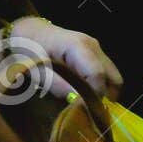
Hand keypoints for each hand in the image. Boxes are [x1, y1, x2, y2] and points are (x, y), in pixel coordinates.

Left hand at [8, 17, 122, 102]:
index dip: (93, 95)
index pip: (97, 75)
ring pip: (112, 76)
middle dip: (104, 96)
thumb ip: (57, 86)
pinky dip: (100, 85)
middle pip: (113, 76)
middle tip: (88, 109)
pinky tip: (85, 91)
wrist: (30, 32)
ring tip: (85, 101)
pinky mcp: (95, 52)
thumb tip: (79, 102)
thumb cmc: (29, 51)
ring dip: (102, 91)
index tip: (83, 109)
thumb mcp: (36, 71)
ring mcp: (96, 47)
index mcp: (77, 46)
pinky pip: (105, 72)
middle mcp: (93, 45)